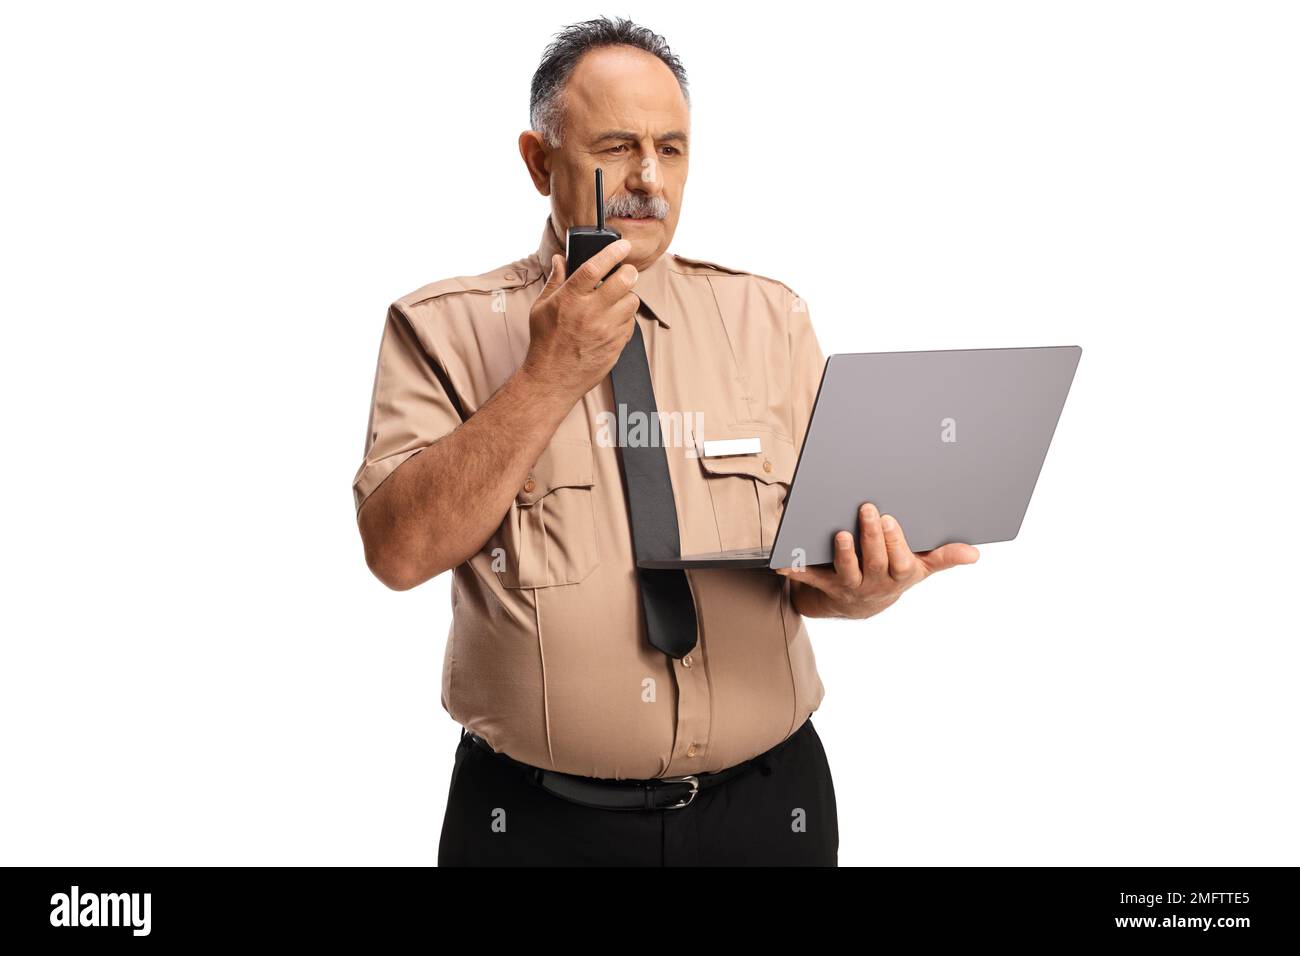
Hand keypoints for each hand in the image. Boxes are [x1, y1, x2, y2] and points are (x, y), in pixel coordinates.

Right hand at [521, 239, 639, 398]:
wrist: (552, 379)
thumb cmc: (545, 342)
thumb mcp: (541, 308)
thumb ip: (555, 281)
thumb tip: (560, 259)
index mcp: (570, 299)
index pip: (596, 267)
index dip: (613, 252)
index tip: (623, 245)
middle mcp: (590, 312)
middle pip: (624, 281)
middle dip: (628, 272)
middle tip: (624, 273)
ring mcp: (606, 330)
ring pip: (632, 302)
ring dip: (626, 297)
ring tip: (614, 301)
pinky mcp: (616, 345)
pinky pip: (631, 323)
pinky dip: (625, 319)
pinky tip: (612, 322)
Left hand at [775, 502, 979, 619]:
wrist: (862, 606)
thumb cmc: (893, 575)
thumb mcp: (920, 568)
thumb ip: (944, 557)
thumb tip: (975, 553)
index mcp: (899, 576)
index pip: (900, 562)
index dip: (896, 543)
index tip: (891, 520)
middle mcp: (874, 583)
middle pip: (874, 562)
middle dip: (872, 537)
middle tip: (869, 510)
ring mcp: (848, 585)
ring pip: (846, 570)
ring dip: (843, 552)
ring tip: (840, 534)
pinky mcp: (824, 585)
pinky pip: (809, 578)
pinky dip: (795, 571)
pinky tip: (784, 562)